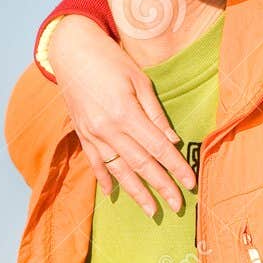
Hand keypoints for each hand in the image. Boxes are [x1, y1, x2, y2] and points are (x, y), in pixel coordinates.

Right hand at [50, 16, 195, 215]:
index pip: (158, 149)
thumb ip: (155, 114)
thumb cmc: (111, 61)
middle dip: (161, 187)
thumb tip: (172, 141)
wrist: (71, 51)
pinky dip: (104, 178)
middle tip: (178, 206)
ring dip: (136, 192)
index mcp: (126, 114)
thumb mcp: (140, 81)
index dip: (177, 168)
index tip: (191, 184)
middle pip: (141, 165)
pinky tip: (113, 193)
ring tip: (152, 210)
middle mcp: (108, 129)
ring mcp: (92, 134)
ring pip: (118, 170)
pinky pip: (94, 162)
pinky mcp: (81, 133)